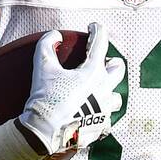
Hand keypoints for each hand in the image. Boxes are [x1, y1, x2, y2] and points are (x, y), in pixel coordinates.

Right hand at [19, 23, 124, 155]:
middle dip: (111, 62)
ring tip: (97, 93)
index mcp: (93, 72)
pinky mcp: (100, 127)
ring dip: (108, 92)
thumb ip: (47, 44)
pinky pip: (107, 121)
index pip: (100, 43)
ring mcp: (104, 110)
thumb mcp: (42, 67)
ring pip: (116, 97)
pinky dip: (100, 116)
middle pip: (118, 69)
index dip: (97, 30)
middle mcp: (104, 89)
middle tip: (101, 63)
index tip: (93, 27)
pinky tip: (92, 115)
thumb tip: (55, 35)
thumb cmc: (45, 98)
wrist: (45, 133)